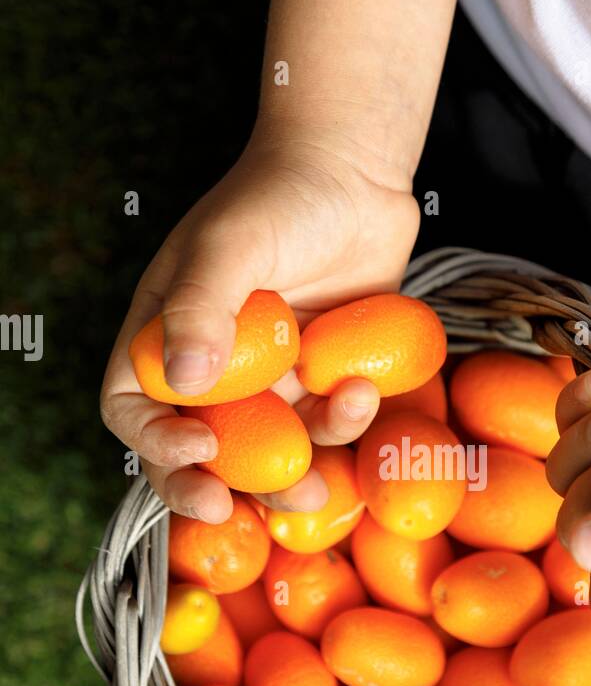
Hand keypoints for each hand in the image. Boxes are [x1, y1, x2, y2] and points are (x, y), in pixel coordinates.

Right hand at [100, 132, 419, 521]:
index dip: (154, 441)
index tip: (197, 450)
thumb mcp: (229, 244)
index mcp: (164, 332)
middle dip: (210, 487)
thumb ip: (200, 309)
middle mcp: (212, 364)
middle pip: (196, 447)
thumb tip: (183, 383)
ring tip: (316, 489)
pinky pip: (326, 423)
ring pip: (267, 450)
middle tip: (232, 511)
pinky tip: (362, 391)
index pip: (134, 406)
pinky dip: (343, 422)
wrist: (356, 174)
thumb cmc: (281, 195)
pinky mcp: (321, 378)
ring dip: (287, 479)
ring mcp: (269, 376)